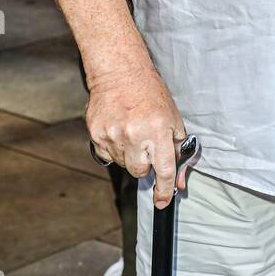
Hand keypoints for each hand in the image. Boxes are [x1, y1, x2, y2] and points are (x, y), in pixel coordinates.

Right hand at [86, 63, 187, 207]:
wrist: (120, 73)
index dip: (164, 190)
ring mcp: (113, 135)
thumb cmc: (150, 94)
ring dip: (130, 155)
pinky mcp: (96, 134)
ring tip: (132, 131)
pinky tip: (118, 130)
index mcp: (158, 130)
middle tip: (146, 145)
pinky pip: (107, 155)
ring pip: (123, 164)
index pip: (164, 170)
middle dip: (145, 164)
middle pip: (140, 171)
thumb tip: (179, 182)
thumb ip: (177, 151)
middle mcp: (134, 135)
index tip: (162, 202)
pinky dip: (114, 148)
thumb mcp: (173, 120)